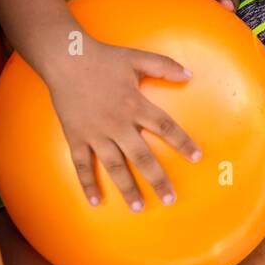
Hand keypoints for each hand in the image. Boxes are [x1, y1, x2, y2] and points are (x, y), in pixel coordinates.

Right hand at [48, 37, 201, 210]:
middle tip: (170, 199)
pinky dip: (87, 183)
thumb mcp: (137, 58)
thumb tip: (190, 75)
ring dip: (127, 187)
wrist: (67, 59)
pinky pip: (82, 164)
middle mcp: (117, 123)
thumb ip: (164, 66)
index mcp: (135, 104)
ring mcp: (96, 132)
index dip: (182, 142)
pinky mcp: (77, 136)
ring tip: (138, 207)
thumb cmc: (104, 58)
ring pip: (114, 166)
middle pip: (142, 156)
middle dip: (157, 179)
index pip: (165, 126)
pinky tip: (95, 201)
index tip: (197, 157)